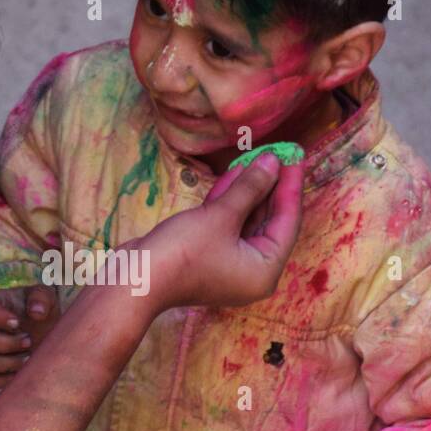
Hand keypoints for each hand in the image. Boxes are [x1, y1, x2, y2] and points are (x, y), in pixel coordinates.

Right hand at [0, 284, 60, 390]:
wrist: (48, 336)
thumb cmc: (43, 313)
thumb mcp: (47, 298)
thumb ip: (42, 298)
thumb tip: (36, 312)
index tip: (17, 323)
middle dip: (5, 343)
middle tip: (29, 342)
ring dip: (6, 363)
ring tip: (28, 358)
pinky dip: (2, 380)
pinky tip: (21, 373)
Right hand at [137, 153, 303, 312]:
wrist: (134, 279)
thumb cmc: (182, 253)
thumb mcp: (221, 215)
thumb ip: (250, 188)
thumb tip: (273, 162)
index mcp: (264, 270)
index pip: (287, 221)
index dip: (291, 185)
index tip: (296, 154)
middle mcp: (252, 271)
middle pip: (269, 221)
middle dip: (271, 186)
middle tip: (281, 151)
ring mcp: (230, 265)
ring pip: (247, 221)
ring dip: (249, 190)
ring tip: (258, 156)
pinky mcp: (209, 256)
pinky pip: (228, 225)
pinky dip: (231, 202)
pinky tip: (235, 173)